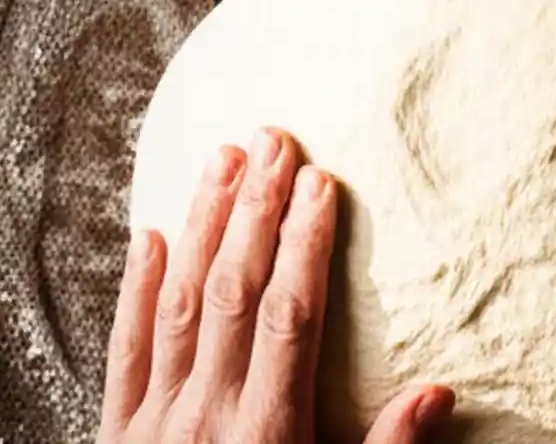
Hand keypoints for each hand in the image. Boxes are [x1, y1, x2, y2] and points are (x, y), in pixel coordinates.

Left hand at [98, 127, 455, 442]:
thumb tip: (439, 391)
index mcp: (268, 429)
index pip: (290, 313)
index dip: (307, 243)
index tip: (323, 184)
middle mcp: (206, 412)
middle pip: (233, 288)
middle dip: (257, 208)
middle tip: (276, 140)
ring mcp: (154, 419)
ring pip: (179, 301)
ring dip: (204, 223)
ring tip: (224, 160)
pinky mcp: (116, 431)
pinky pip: (125, 347)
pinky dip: (136, 288)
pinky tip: (152, 234)